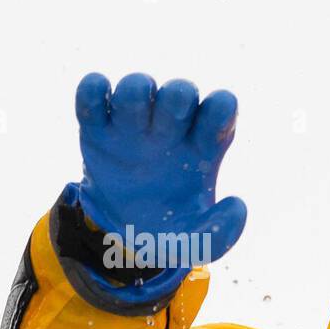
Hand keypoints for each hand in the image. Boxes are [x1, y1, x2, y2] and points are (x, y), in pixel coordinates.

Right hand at [70, 72, 246, 292]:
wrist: (124, 238)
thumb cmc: (171, 231)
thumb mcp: (202, 244)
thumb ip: (223, 231)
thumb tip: (237, 204)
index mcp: (203, 146)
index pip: (221, 107)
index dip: (221, 109)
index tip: (211, 135)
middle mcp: (171, 129)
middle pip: (180, 90)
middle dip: (177, 97)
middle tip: (168, 130)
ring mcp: (134, 126)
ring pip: (137, 84)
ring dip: (136, 91)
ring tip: (134, 126)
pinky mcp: (97, 130)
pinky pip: (92, 94)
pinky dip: (93, 91)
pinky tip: (101, 115)